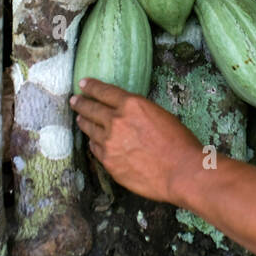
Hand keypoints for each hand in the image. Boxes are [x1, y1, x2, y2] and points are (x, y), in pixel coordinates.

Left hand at [69, 78, 203, 202]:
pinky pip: (95, 149)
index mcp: (132, 104)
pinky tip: (92, 141)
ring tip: (79, 119)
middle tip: (74, 100)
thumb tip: (128, 115)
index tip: (83, 83)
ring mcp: (109, 143)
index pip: (104, 91)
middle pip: (91, 108)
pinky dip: (93, 142)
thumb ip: (138, 113)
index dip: (91, 86)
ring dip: (83, 122)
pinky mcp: (108, 162)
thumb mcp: (160, 115)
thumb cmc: (179, 143)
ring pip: (90, 129)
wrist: (181, 172)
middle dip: (81, 103)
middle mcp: (116, 121)